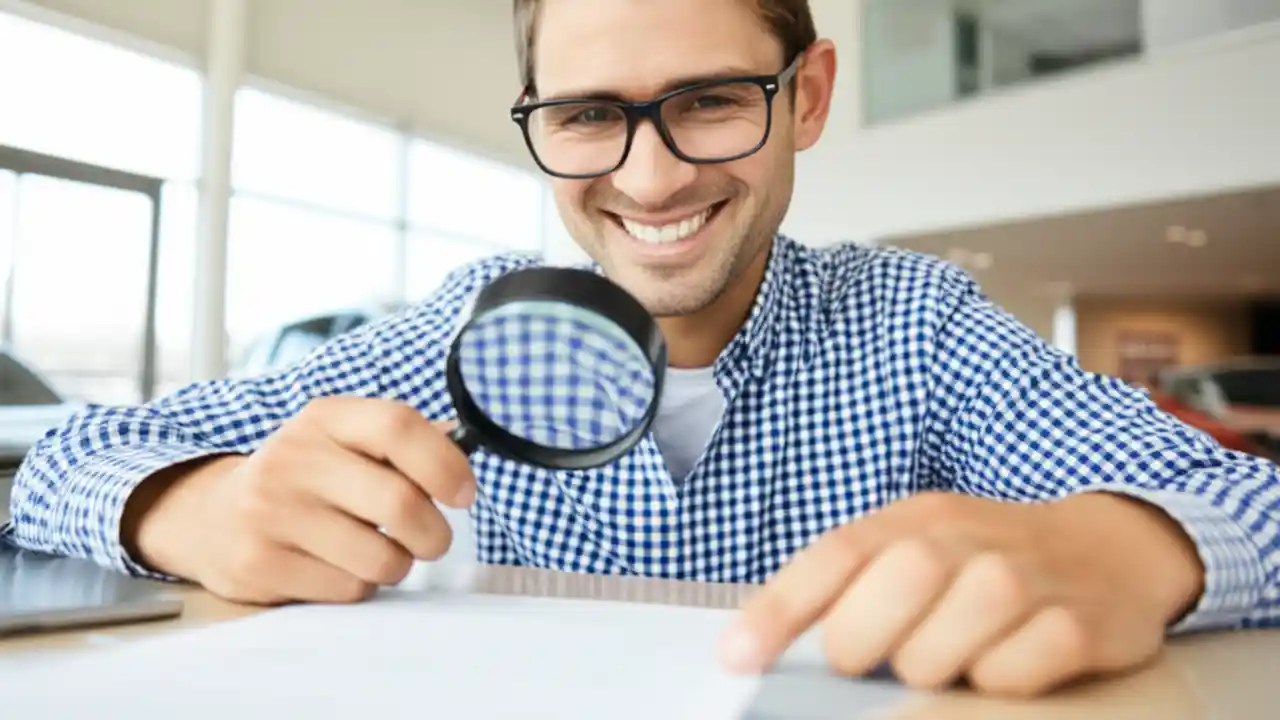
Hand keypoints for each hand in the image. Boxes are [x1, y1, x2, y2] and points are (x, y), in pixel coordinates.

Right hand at [123, 397, 474, 604]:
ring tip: (377, 551)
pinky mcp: (261, 564)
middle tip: (432, 539)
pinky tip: (336, 566)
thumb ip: (401, 442)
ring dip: (397, 564)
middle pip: (400, 503)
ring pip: (380, 558)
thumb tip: (463, 446)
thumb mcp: (343, 440)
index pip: (398, 426)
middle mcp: (294, 458)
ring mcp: (272, 512)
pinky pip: (348, 589)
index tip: (463, 494)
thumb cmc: (303, 476)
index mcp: (325, 418)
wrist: (211, 515)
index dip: (445, 464)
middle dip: (434, 533)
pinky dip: (359, 585)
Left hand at [720, 492, 1203, 696]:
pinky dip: (1000, 681)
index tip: (738, 658)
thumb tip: (765, 643)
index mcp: (915, 519)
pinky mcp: (1079, 623)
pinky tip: (1004, 665)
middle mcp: (969, 539)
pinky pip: (1018, 670)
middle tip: (871, 662)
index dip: (780, 609)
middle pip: (893, 587)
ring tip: (946, 662)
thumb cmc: (986, 562)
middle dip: (864, 643)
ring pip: (952, 640)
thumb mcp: (918, 550)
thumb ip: (855, 586)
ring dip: (935, 667)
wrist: (1109, 548)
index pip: (835, 555)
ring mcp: (1027, 577)